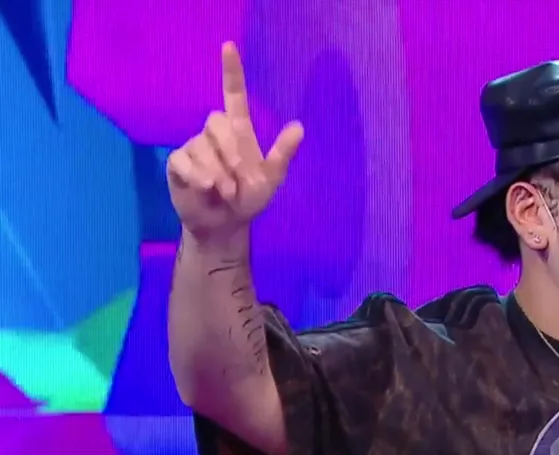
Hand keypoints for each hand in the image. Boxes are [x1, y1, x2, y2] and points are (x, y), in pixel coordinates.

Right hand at [167, 42, 303, 240]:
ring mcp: (195, 147)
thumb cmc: (249, 198)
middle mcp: (215, 134)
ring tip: (226, 192)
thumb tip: (300, 126)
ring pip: (202, 146)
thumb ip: (282, 154)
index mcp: (239, 132)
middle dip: (231, 152)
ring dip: (218, 172)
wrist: (225, 225)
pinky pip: (184, 160)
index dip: (232, 72)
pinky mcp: (178, 163)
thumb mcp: (271, 178)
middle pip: (217, 123)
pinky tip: (205, 188)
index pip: (234, 95)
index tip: (228, 46)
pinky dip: (198, 176)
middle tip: (239, 181)